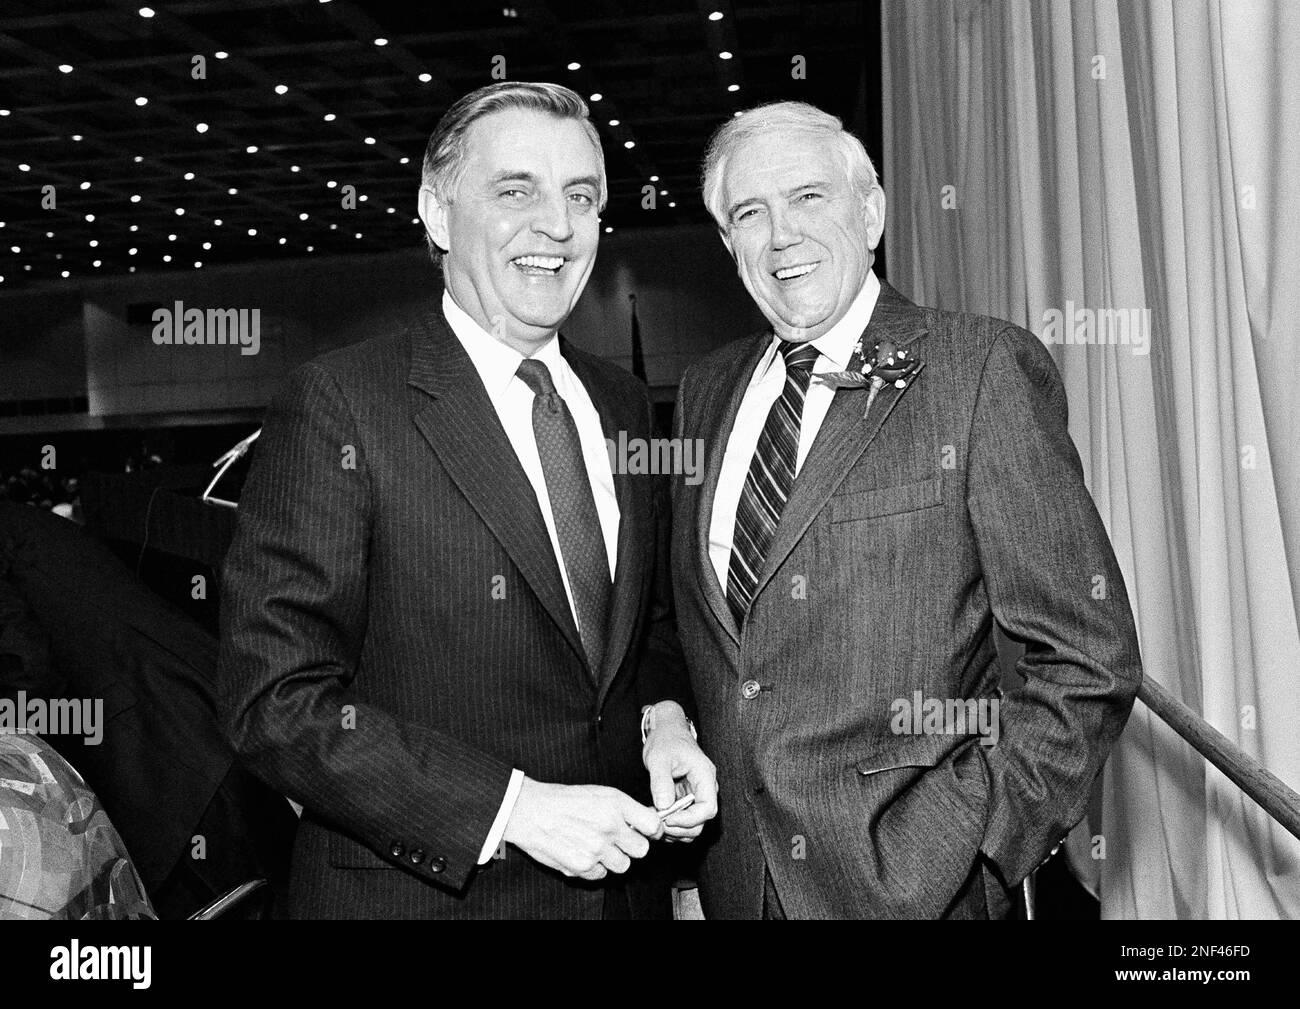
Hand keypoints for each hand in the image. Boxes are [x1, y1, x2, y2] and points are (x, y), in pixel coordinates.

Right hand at [502, 778, 663, 879]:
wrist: (530, 810)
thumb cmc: (564, 800)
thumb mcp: (599, 793)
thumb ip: (625, 808)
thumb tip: (648, 823)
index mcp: (615, 803)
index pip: (653, 824)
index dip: (652, 829)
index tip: (647, 831)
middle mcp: (609, 826)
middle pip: (642, 849)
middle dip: (631, 846)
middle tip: (618, 839)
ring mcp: (597, 848)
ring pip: (623, 865)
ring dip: (613, 858)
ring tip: (596, 845)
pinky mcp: (583, 866)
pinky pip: (601, 874)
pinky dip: (594, 867)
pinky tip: (582, 852)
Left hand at [642, 701, 717, 840]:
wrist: (666, 731)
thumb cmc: (666, 739)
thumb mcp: (659, 757)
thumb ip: (661, 782)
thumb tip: (663, 806)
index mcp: (705, 776)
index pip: (708, 808)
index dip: (689, 819)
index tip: (668, 819)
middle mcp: (704, 788)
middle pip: (701, 821)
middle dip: (680, 828)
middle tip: (658, 824)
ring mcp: (696, 794)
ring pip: (693, 825)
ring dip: (675, 831)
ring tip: (655, 822)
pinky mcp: (686, 799)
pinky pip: (684, 820)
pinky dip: (672, 826)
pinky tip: (657, 819)